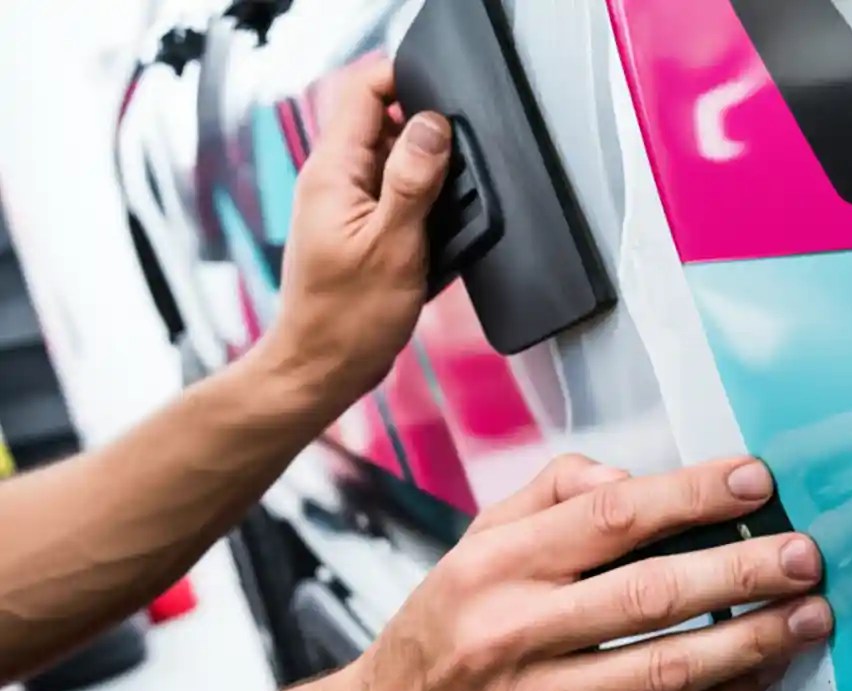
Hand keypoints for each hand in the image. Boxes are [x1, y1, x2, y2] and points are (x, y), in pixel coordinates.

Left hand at [259, 57, 450, 411]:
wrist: (322, 369)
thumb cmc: (348, 319)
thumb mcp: (393, 245)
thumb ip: (413, 180)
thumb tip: (433, 124)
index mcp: (333, 171)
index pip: (364, 91)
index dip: (406, 84)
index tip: (446, 107)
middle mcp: (336, 179)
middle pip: (389, 123)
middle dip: (429, 138)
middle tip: (453, 177)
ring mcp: (347, 203)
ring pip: (399, 160)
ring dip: (430, 178)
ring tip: (440, 216)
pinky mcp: (362, 227)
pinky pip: (399, 195)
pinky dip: (424, 207)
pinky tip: (434, 238)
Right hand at [324, 455, 831, 690]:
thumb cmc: (446, 621)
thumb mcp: (478, 537)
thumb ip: (552, 494)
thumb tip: (631, 477)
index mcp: (499, 566)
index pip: (610, 517)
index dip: (691, 495)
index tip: (752, 481)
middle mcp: (519, 632)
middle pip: (649, 595)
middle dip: (739, 573)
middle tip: (804, 555)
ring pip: (664, 672)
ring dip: (749, 642)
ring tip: (808, 615)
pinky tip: (763, 668)